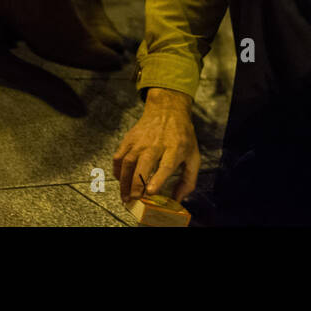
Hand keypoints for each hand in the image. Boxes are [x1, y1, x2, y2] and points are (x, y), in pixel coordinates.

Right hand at [114, 87, 199, 202]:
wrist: (168, 110)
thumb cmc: (182, 136)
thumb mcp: (193, 156)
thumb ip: (188, 180)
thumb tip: (177, 200)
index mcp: (175, 148)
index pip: (166, 165)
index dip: (157, 179)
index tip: (150, 191)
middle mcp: (156, 144)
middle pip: (143, 165)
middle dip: (136, 184)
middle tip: (134, 199)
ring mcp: (141, 141)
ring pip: (127, 162)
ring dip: (124, 182)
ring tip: (125, 197)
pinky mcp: (129, 138)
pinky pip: (119, 156)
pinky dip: (117, 170)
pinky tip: (120, 180)